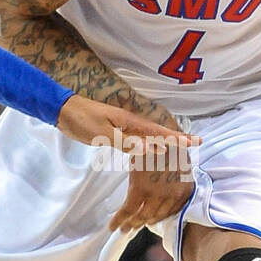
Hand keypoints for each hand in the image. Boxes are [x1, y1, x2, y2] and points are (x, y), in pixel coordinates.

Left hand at [55, 97, 199, 232]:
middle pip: (158, 131)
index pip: (158, 131)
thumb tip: (150, 148)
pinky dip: (150, 142)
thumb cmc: (82, 122)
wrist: (64, 111)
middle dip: (176, 137)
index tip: (194, 142)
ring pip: (150, 134)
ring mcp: (124, 126)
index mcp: (130, 122)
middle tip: (196, 143)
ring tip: (180, 145)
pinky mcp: (116, 130)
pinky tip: (152, 147)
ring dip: (165, 139)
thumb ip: (126, 142)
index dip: (176, 138)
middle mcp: (131, 122)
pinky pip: (139, 137)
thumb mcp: (103, 134)